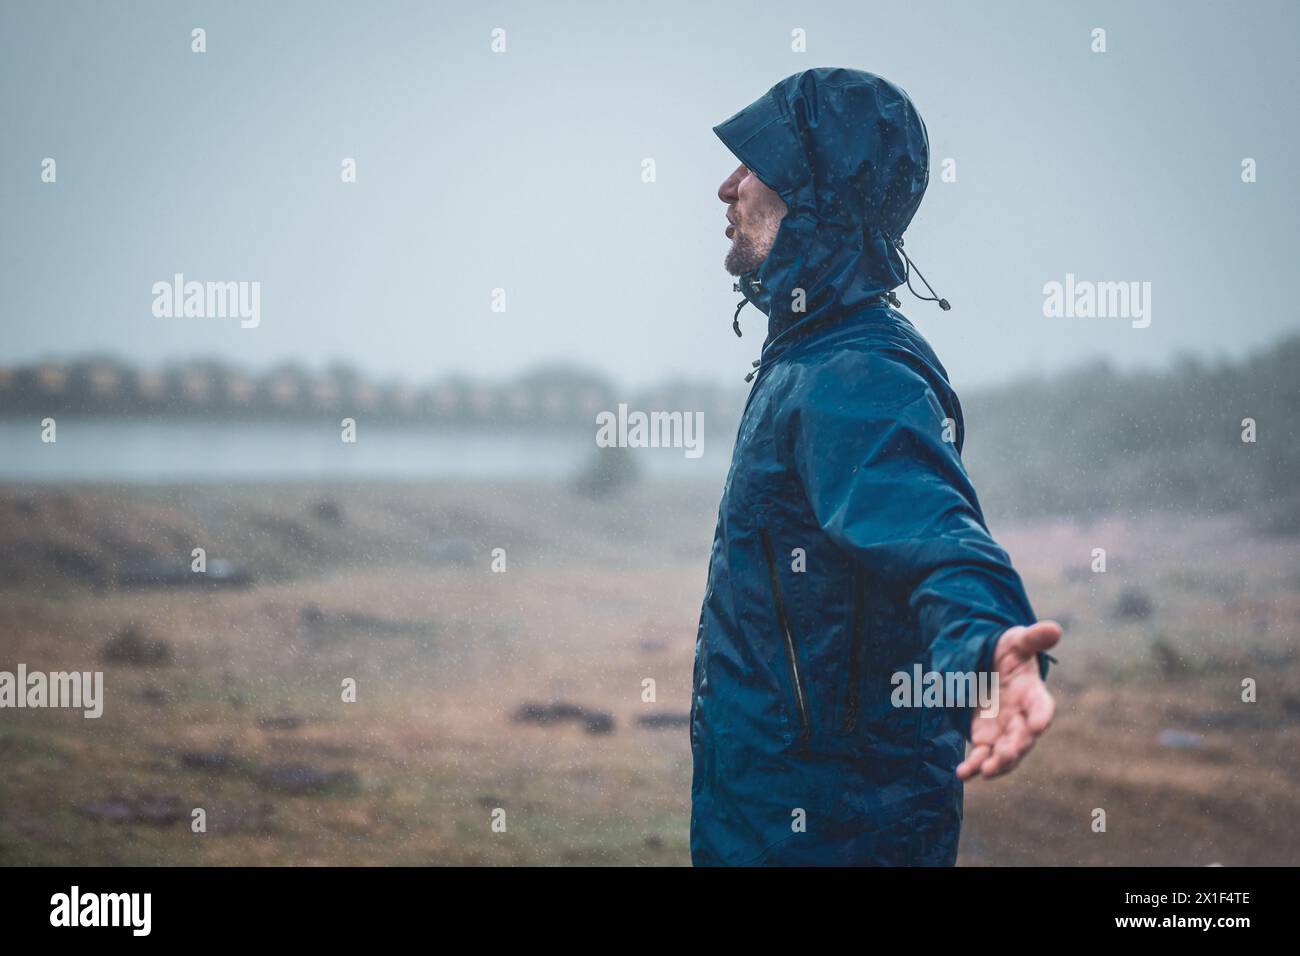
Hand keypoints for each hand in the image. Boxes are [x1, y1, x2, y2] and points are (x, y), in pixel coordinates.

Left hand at [956, 620, 1060, 780]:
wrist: (990, 665)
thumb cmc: (1009, 652)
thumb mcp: (1018, 641)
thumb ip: (1033, 638)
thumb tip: (1054, 628)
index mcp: (1033, 693)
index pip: (1043, 706)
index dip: (1042, 715)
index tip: (1040, 724)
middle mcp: (1022, 716)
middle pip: (1024, 737)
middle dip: (1017, 746)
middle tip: (1008, 754)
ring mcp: (1004, 730)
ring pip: (1005, 753)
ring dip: (998, 763)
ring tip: (987, 772)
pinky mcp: (985, 737)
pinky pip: (982, 755)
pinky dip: (974, 766)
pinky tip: (963, 774)